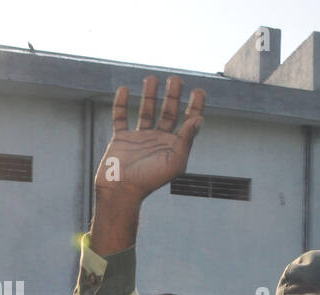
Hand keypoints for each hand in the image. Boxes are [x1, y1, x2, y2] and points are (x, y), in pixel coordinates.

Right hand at [94, 75, 205, 203]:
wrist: (121, 190)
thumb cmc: (150, 180)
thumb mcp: (174, 161)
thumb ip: (185, 140)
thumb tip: (198, 119)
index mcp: (174, 146)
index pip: (187, 122)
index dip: (194, 107)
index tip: (199, 91)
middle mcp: (158, 140)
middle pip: (168, 113)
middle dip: (172, 96)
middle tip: (176, 79)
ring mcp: (139, 138)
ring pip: (146, 111)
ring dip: (149, 95)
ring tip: (152, 78)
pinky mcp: (121, 139)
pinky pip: (120, 117)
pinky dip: (121, 103)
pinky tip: (123, 89)